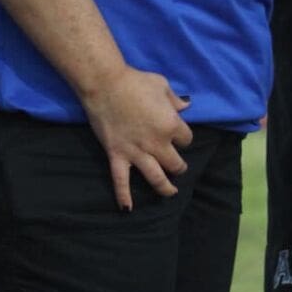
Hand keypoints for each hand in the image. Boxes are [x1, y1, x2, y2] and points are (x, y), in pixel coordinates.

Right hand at [83, 67, 192, 210]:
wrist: (105, 84)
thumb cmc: (136, 81)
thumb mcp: (162, 85)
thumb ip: (175, 100)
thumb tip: (186, 106)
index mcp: (171, 125)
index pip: (186, 139)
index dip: (183, 137)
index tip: (179, 135)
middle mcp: (157, 143)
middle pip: (175, 163)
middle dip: (179, 166)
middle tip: (178, 167)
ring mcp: (136, 152)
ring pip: (156, 177)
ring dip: (165, 187)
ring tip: (171, 191)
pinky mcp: (117, 155)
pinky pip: (121, 181)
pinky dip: (124, 196)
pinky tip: (127, 209)